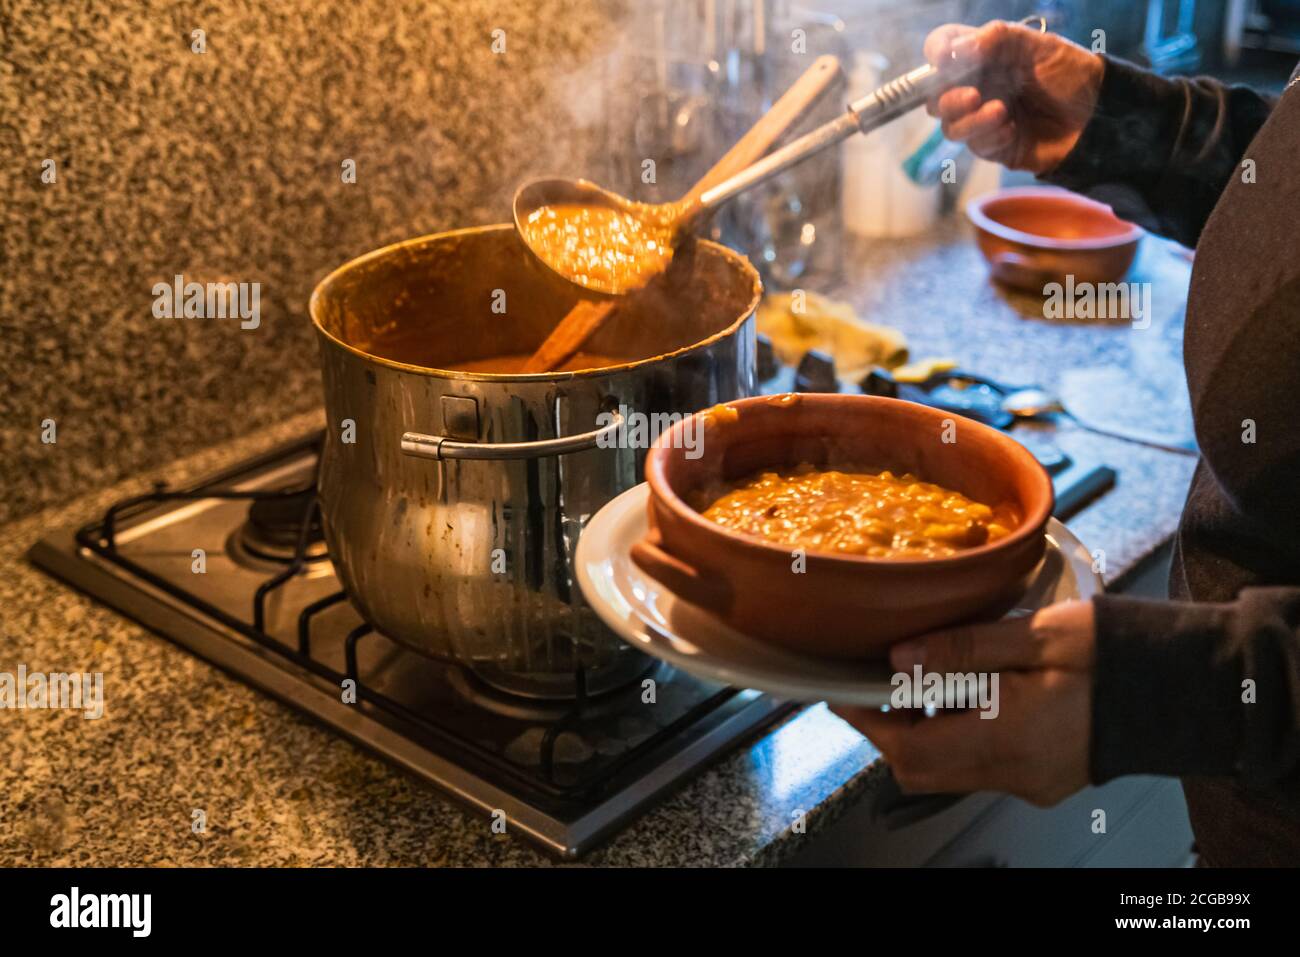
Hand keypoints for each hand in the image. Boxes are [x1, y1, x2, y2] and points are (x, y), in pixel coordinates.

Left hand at [832, 600, 1096, 806]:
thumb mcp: (1036, 636)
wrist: (1184, 684)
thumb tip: (899, 657)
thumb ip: (963, 648)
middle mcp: (1015, 773)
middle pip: (921, 769)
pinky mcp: (1043, 778)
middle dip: (888, 727)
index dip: (867, 720)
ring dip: (921, 731)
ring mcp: (1031, 781)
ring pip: (947, 770)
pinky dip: (956, 735)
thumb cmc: (1116, 654)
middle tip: (878, 680)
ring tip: (926, 677)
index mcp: (1010, 740)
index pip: (910, 749)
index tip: (843, 689)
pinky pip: (979, 766)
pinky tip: (966, 694)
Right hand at [924, 20, 1103, 174]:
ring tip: (1002, 113)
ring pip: (950, 126)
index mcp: (984, 56)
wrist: (1098, 116)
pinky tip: (1014, 130)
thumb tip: (956, 50)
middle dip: (948, 98)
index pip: (943, 48)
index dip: (937, 51)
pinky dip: (990, 137)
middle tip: (973, 96)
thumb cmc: (1071, 74)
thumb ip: (997, 40)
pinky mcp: (993, 146)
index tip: (943, 59)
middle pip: (936, 96)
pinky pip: (975, 146)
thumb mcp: (1038, 45)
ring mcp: (983, 118)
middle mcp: (978, 87)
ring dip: (971, 121)